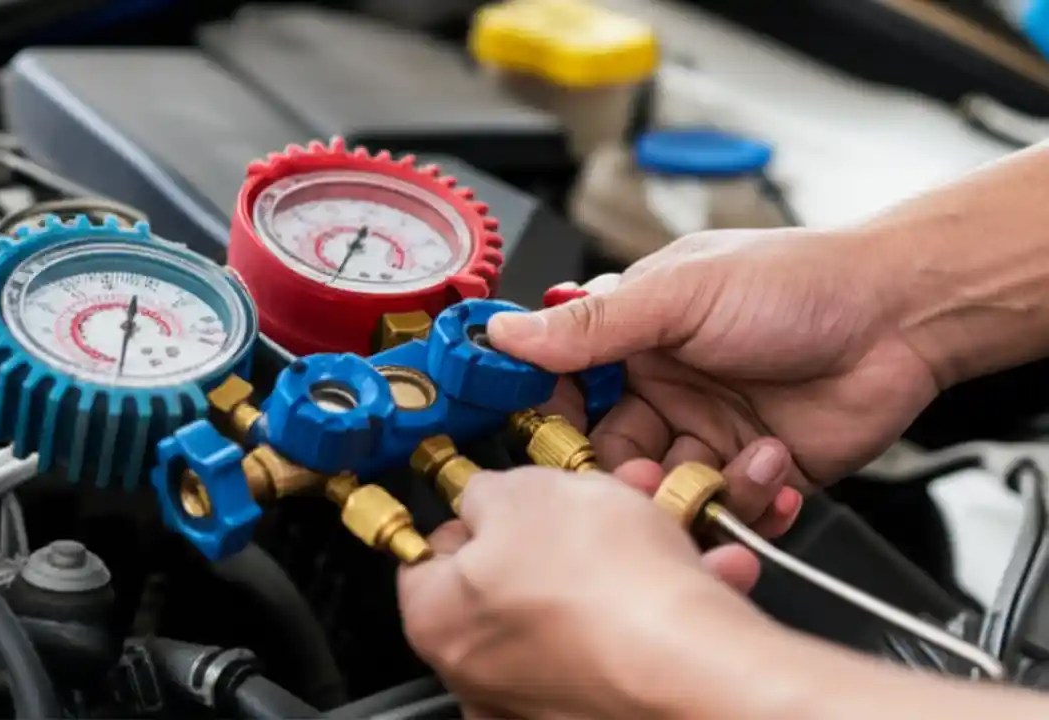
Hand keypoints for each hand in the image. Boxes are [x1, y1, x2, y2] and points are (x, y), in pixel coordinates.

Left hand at [399, 463, 778, 718]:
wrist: (696, 669)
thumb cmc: (604, 586)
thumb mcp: (525, 491)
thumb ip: (487, 492)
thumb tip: (483, 498)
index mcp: (438, 621)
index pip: (428, 558)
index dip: (471, 514)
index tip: (505, 497)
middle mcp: (481, 677)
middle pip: (514, 582)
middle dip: (567, 529)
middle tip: (600, 499)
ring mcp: (543, 705)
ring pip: (582, 610)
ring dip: (627, 559)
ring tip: (667, 525)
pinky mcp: (608, 714)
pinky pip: (629, 646)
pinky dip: (661, 607)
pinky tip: (703, 575)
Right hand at [492, 228, 939, 491]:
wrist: (903, 315)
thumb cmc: (797, 281)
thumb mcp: (680, 293)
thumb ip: (590, 325)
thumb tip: (506, 333)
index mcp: (635, 339)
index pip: (565, 392)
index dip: (551, 421)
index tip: (546, 445)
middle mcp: (666, 389)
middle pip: (609, 456)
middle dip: (622, 475)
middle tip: (644, 475)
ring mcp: (711, 433)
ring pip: (666, 491)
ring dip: (689, 490)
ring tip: (721, 468)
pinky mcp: (757, 473)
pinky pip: (728, 510)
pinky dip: (748, 500)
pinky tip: (772, 464)